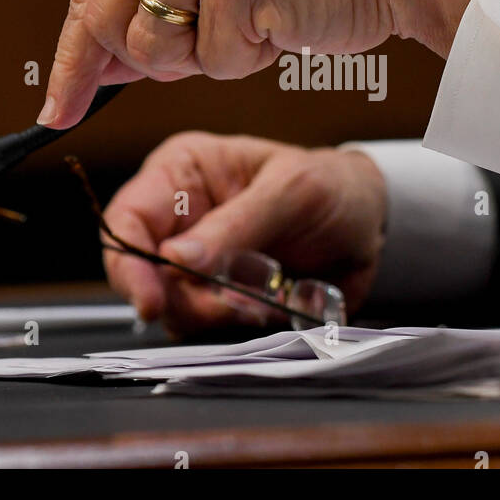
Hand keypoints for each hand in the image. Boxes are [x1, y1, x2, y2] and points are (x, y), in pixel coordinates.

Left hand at [38, 0, 499, 127]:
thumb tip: (99, 65)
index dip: (73, 61)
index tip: (57, 108)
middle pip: (110, 29)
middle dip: (154, 63)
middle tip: (217, 44)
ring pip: (155, 53)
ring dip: (207, 58)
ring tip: (256, 17)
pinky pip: (211, 64)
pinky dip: (246, 60)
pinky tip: (279, 21)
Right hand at [101, 131, 387, 336]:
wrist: (372, 225)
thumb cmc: (332, 188)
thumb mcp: (292, 192)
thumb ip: (235, 224)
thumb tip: (174, 259)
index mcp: (183, 172)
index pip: (127, 217)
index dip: (128, 263)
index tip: (153, 300)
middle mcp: (179, 218)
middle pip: (140, 274)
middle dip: (180, 299)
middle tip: (229, 304)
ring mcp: (196, 263)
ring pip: (171, 307)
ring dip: (213, 315)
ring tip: (262, 298)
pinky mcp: (217, 297)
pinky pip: (204, 327)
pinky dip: (233, 326)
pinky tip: (267, 307)